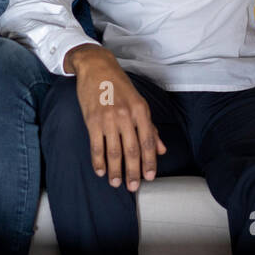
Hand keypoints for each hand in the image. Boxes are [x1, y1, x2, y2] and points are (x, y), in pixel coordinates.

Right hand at [66, 44, 165, 190]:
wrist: (96, 67)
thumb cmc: (119, 85)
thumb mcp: (139, 102)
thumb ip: (150, 127)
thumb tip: (162, 149)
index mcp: (140, 110)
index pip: (148, 142)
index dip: (149, 162)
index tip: (149, 177)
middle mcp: (126, 115)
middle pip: (132, 150)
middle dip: (133, 172)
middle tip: (133, 187)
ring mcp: (108, 118)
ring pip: (113, 151)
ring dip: (115, 170)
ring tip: (116, 183)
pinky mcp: (92, 120)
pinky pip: (96, 146)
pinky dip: (98, 161)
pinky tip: (100, 171)